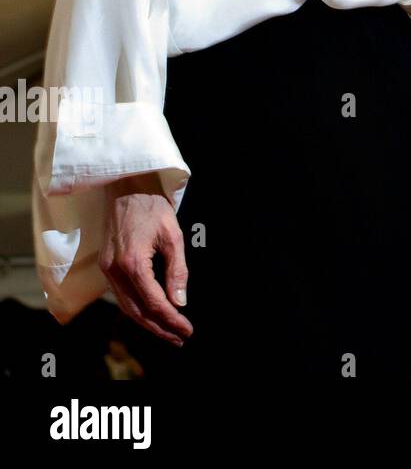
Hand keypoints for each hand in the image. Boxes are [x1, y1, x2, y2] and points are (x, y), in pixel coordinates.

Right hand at [99, 175, 191, 345]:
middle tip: (180, 339)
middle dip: (159, 328)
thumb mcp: (173, 236)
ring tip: (169, 333)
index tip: (187, 330)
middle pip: (137, 311)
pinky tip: (152, 315)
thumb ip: (177, 270)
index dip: (171, 319)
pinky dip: (137, 309)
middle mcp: (115, 271)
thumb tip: (180, 301)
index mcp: (133, 263)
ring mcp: (107, 270)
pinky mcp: (106, 267)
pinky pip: (122, 296)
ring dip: (148, 323)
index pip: (154, 301)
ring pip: (127, 307)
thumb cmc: (153, 207)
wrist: (127, 188)